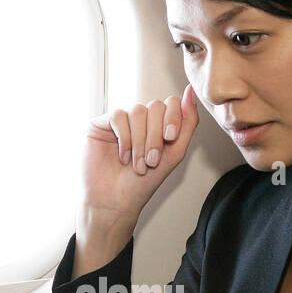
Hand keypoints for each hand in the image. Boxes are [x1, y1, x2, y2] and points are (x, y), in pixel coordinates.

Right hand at [82, 84, 200, 228]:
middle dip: (156, 135)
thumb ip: (187, 123)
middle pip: (155, 106)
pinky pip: (118, 116)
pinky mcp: (100, 124)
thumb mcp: (174, 153)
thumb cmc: (144, 183)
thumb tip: (191, 90)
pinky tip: (122, 157)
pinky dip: (124, 138)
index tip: (170, 138)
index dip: (173, 117)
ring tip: (137, 165)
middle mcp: (139, 120)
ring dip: (140, 141)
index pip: (171, 103)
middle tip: (151, 160)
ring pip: (137, 111)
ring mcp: (119, 121)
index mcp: (157, 124)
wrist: (116, 202)